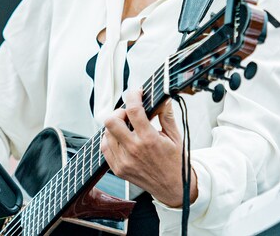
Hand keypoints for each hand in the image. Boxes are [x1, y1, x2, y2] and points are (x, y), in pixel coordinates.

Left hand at [99, 87, 198, 206]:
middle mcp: (134, 150)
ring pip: (106, 134)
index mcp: (149, 140)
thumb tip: (163, 98)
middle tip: (128, 113)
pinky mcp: (118, 169)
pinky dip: (109, 139)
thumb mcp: (175, 137)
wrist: (173, 188)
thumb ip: (166, 116)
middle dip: (119, 112)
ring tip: (127, 127)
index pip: (134, 110)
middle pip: (111, 121)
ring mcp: (124, 161)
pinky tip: (120, 138)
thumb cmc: (175, 162)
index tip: (137, 92)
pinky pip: (104, 148)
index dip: (133, 96)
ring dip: (115, 126)